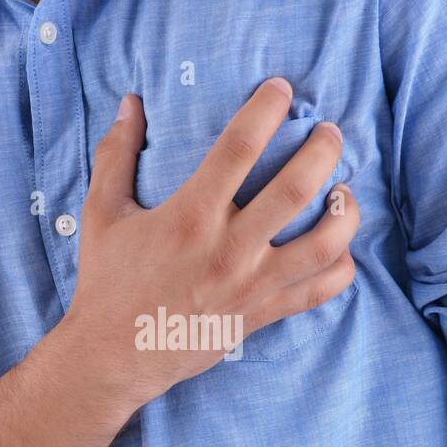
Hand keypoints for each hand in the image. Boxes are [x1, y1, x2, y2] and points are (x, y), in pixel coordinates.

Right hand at [61, 78, 358, 406]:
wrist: (113, 357)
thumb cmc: (106, 282)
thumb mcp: (101, 214)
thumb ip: (116, 155)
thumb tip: (130, 103)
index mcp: (190, 216)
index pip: (239, 147)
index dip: (267, 109)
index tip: (282, 90)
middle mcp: (228, 248)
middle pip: (296, 188)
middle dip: (323, 150)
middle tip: (331, 132)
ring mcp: (251, 284)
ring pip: (323, 243)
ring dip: (346, 210)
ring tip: (345, 190)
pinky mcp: (262, 314)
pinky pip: (319, 290)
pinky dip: (341, 266)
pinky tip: (339, 246)